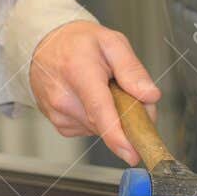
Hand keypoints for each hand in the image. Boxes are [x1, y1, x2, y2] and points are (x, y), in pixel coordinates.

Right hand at [29, 20, 160, 163]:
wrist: (46, 45)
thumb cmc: (79, 43)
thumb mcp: (111, 42)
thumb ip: (132, 69)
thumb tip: (150, 95)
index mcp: (78, 72)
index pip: (99, 110)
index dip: (117, 135)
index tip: (132, 153)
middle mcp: (63, 96)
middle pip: (106, 123)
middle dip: (127, 116)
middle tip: (129, 92)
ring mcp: (58, 113)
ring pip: (100, 128)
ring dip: (112, 116)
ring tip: (104, 89)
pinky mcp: (60, 124)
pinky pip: (90, 129)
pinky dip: (98, 118)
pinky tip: (91, 98)